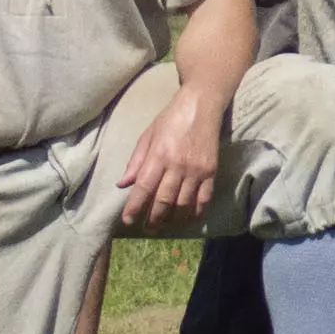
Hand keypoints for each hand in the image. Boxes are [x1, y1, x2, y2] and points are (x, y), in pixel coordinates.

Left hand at [115, 91, 228, 230]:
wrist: (202, 104)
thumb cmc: (171, 118)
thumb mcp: (148, 134)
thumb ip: (136, 161)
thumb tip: (123, 184)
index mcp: (159, 154)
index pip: (144, 187)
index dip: (135, 206)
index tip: (128, 220)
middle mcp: (177, 165)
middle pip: (164, 200)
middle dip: (153, 218)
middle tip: (148, 228)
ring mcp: (196, 170)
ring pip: (184, 203)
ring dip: (173, 219)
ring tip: (165, 225)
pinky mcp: (211, 171)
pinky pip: (204, 198)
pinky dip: (196, 212)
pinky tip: (188, 217)